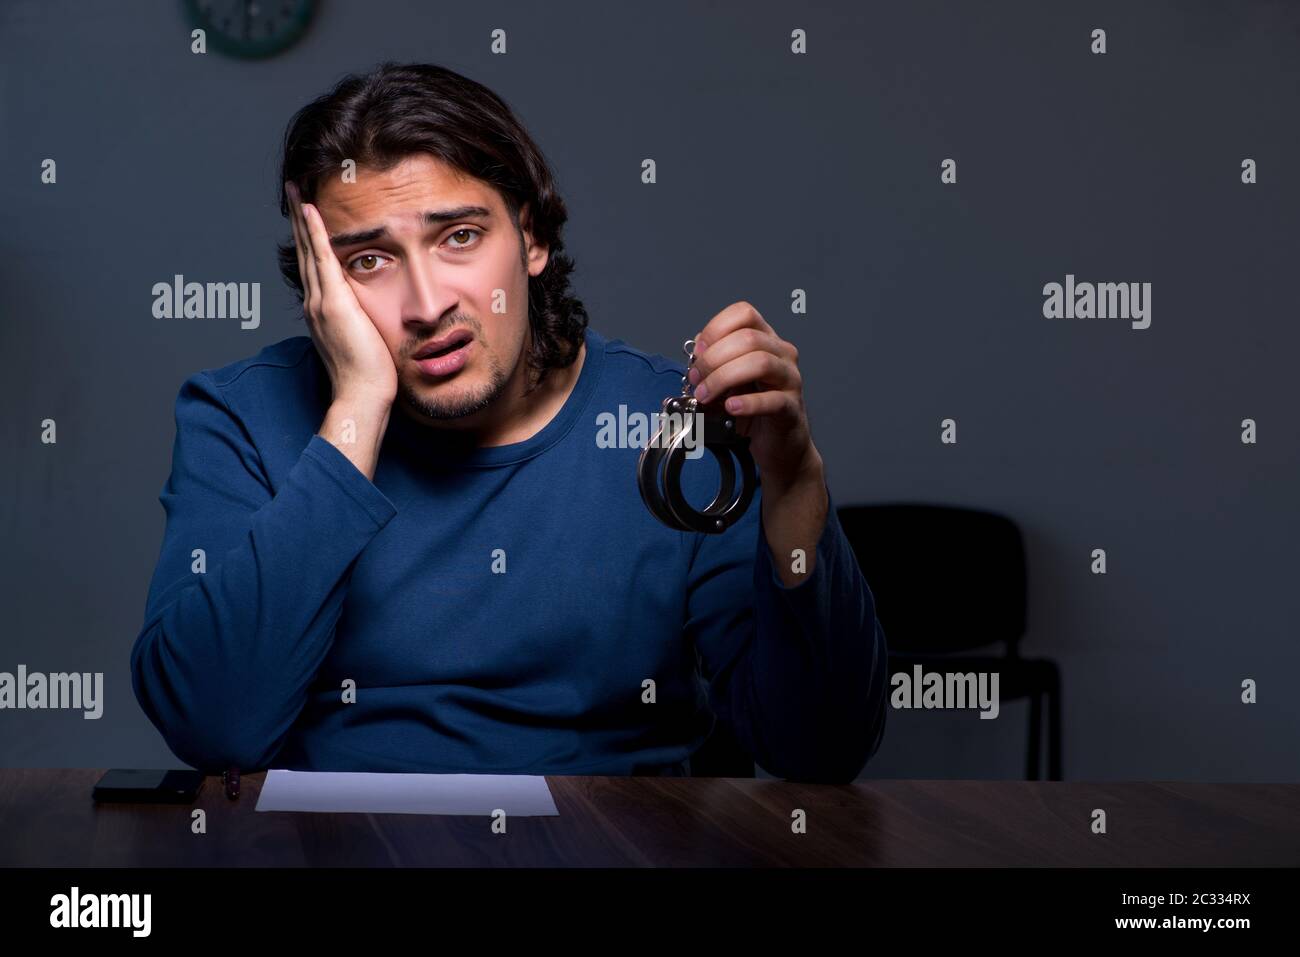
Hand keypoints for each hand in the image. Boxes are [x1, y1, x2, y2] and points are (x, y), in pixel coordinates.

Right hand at [285, 181, 396, 405]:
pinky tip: (310, 210)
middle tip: (292, 191)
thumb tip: (371, 314)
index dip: (309, 239)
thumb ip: (361, 322)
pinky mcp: (334, 303)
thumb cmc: (370, 376)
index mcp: (323, 311)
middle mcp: (316, 303)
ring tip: (296, 191)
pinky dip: (315, 233)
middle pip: (304, 252)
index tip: (306, 215)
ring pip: (309, 250)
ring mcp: (321, 302)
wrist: (363, 395)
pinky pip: (322, 259)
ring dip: (302, 218)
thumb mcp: (363, 340)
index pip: (315, 266)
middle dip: (298, 220)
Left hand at [688, 301, 822, 493]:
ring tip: (706, 395)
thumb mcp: (729, 380)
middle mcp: (782, 354)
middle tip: (697, 379)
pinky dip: (746, 403)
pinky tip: (730, 408)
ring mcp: (790, 380)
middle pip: (748, 338)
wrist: (779, 445)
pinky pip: (772, 400)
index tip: (698, 352)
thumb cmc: (754, 410)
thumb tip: (698, 346)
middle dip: (713, 358)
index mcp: (767, 340)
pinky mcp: (791, 408)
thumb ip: (716, 361)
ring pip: (760, 362)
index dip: (716, 328)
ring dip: (724, 378)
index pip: (744, 314)